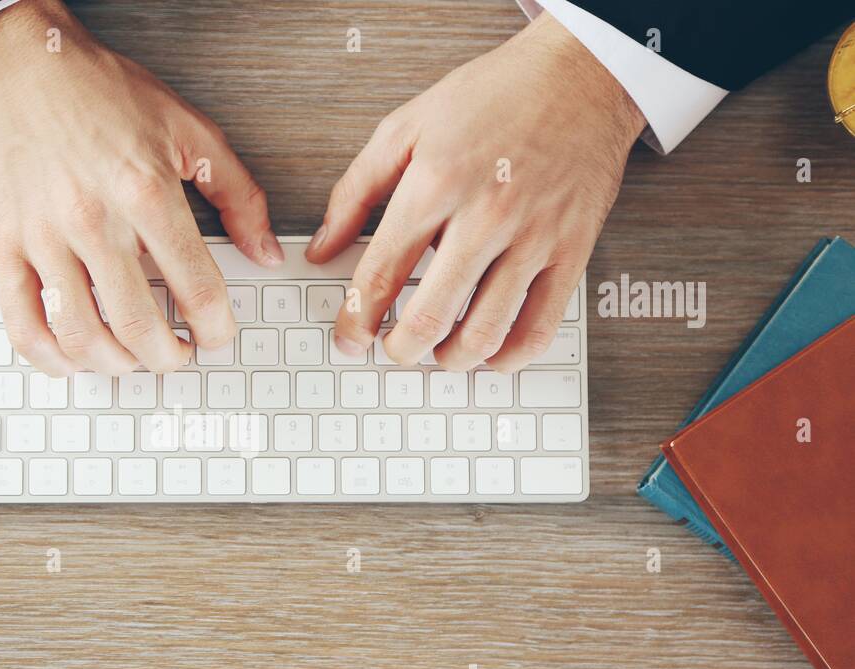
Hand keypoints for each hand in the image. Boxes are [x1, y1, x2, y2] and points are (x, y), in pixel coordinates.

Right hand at [0, 0, 280, 376]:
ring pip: (79, 334)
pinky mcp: (4, 244)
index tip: (217, 335)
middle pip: (137, 325)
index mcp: (146, 190)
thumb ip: (238, 194)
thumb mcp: (188, 129)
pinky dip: (50, 357)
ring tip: (132, 359)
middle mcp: (93, 219)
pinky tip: (72, 360)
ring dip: (114, 365)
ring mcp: (43, 236)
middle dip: (168, 358)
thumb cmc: (99, 91)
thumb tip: (265, 252)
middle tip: (178, 355)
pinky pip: (22, 322)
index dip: (216, 328)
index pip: (196, 287)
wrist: (17, 62)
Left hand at [306, 13, 646, 371]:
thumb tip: (322, 248)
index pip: (382, 273)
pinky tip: (489, 355)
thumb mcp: (406, 127)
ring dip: (450, 360)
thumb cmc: (493, 96)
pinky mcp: (572, 251)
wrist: (579, 74)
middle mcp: (485, 215)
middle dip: (400, 349)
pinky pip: (540, 327)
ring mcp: (533, 238)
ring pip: (485, 333)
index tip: (348, 338)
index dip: (356, 319)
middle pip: (431, 316)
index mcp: (435, 183)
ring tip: (436, 353)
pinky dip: (509, 357)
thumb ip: (355, 192)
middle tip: (391, 350)